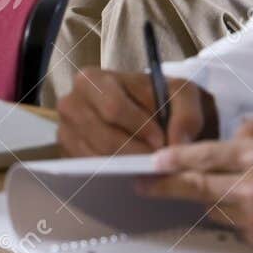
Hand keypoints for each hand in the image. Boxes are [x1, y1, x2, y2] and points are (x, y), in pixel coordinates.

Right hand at [57, 69, 218, 157]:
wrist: (149, 112)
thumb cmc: (160, 99)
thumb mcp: (181, 95)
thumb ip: (187, 114)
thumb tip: (177, 143)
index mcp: (92, 79)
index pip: (113, 108)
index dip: (140, 128)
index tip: (161, 141)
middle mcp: (71, 103)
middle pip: (103, 137)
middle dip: (135, 152)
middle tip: (157, 160)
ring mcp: (65, 131)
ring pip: (96, 157)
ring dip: (126, 165)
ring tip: (148, 164)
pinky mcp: (68, 154)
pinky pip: (89, 170)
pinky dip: (113, 173)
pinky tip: (131, 170)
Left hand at [143, 106, 252, 252]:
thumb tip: (224, 138)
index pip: (202, 157)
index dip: (172, 161)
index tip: (150, 164)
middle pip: (196, 190)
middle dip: (166, 187)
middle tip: (143, 185)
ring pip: (213, 210)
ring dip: (206, 199)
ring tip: (205, 188)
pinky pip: (236, 226)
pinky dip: (235, 214)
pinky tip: (251, 203)